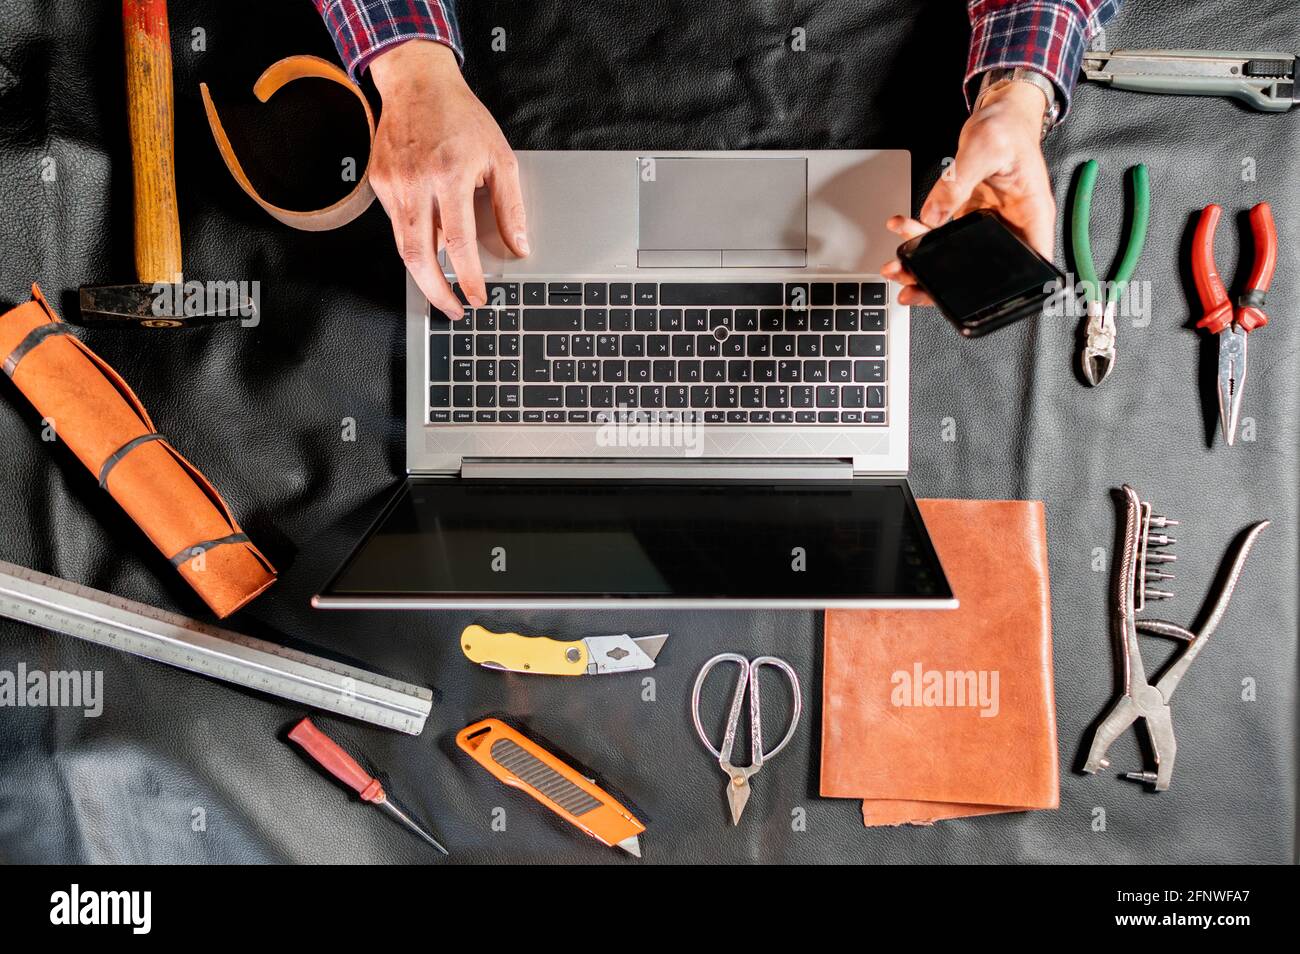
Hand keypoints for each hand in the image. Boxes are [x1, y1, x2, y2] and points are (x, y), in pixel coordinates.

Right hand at [369, 40, 528, 318]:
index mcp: (450, 175)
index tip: (478, 298)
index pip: (459, 243)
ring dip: (423, 276)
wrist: (417, 82)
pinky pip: (396, 224)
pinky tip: (431, 247)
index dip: (468, 278)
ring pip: (403, 246)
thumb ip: (510, 207)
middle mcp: (417, 182)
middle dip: (437, 293)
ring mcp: (393, 183)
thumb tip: (519, 247)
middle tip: (454, 311)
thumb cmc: (461, 117)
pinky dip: (414, 242)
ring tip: (443, 291)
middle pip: (420, 256)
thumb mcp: (500, 158)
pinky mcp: (378, 182)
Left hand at [881, 82, 1054, 305]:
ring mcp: (988, 223)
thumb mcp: (985, 147)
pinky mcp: (968, 215)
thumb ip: (958, 181)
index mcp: (1031, 216)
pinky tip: (902, 226)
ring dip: (925, 260)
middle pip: (982, 268)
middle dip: (945, 281)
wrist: (999, 111)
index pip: (1028, 264)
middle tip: (914, 286)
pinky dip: (920, 233)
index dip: (1008, 291)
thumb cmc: (1007, 126)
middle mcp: (1010, 225)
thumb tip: (934, 212)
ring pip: (956, 254)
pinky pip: (942, 233)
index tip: (975, 301)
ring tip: (898, 262)